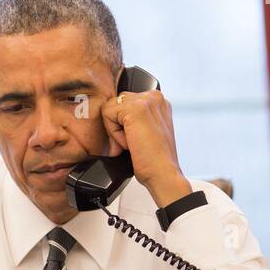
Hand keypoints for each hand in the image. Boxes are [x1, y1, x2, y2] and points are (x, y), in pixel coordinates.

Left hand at [100, 87, 190, 206]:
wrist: (162, 173)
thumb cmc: (154, 159)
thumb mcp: (145, 130)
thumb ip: (132, 118)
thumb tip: (111, 115)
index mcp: (157, 102)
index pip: (123, 102)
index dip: (122, 124)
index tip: (136, 139)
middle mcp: (154, 97)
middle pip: (115, 103)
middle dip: (117, 126)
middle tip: (133, 143)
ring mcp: (146, 100)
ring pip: (109, 108)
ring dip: (115, 130)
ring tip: (133, 142)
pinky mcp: (136, 108)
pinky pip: (107, 115)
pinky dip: (114, 134)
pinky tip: (131, 142)